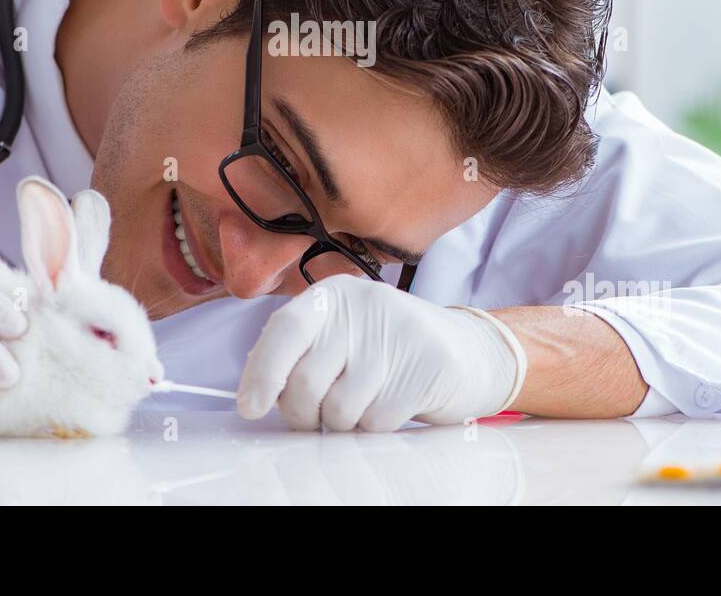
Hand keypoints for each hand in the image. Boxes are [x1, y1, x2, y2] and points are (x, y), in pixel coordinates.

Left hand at [237, 276, 523, 431]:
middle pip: (307, 381)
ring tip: (365, 401)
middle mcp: (364, 305)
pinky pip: (377, 420)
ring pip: (341, 409)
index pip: (285, 329)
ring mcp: (398, 333)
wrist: (470, 351)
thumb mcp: (344, 335)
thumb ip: (302, 354)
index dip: (262, 372)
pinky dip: (377, 425)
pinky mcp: (427, 365)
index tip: (250, 406)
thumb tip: (255, 394)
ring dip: (345, 422)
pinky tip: (393, 402)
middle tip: (319, 416)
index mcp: (335, 295)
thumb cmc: (390, 351)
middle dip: (304, 415)